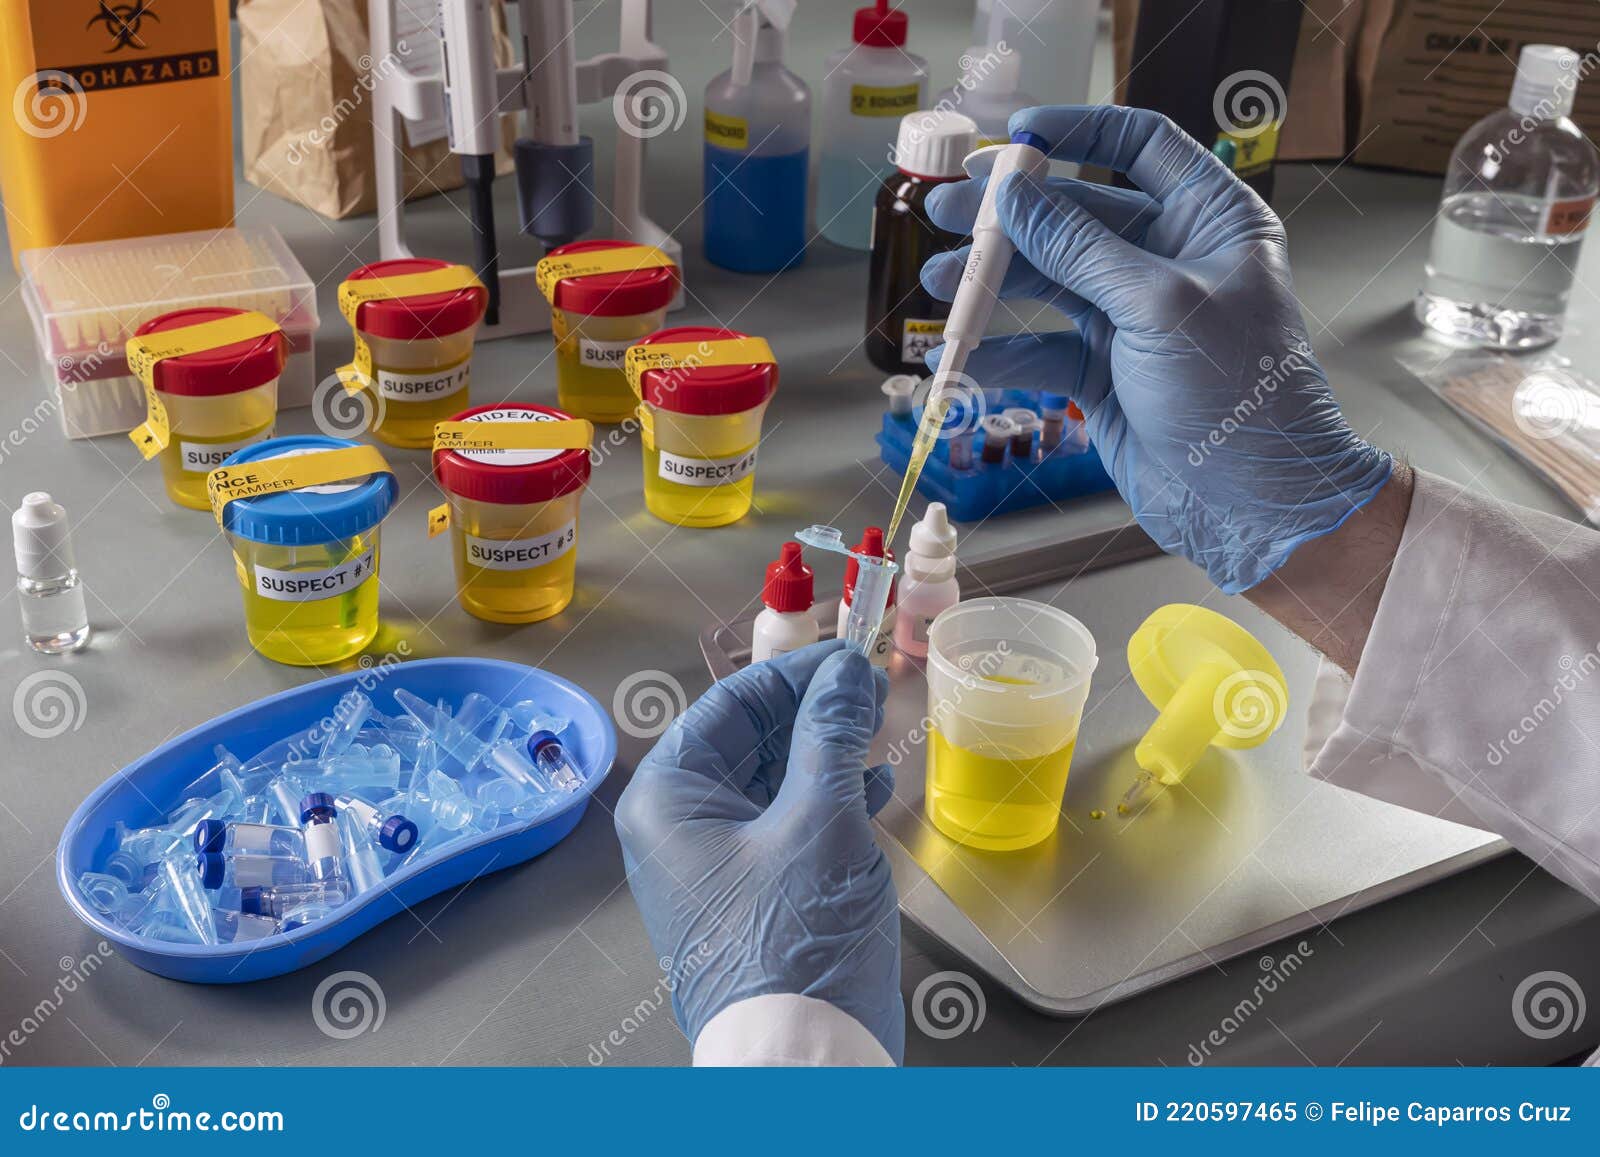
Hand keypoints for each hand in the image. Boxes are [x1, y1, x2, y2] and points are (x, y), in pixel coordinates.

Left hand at [614, 641, 903, 1059]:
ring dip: (826, 755)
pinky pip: (784, 826)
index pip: (730, 703)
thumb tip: (846, 673)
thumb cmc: (794, 939)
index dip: (796, 672)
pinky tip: (873, 789)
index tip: (851, 655)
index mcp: (668, 797)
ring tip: (878, 735)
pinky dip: (828, 802)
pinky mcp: (749, 898)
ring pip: (771, 782)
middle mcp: (677, 826)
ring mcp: (711, 865)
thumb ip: (832, 736)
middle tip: (871, 691)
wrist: (800, 1059)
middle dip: (813, 713)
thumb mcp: (820, 820)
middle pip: (748, 740)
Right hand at [921, 105, 1391, 593]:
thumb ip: (1080, 247)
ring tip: (939, 282)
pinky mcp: (1103, 374)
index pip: (1142, 145)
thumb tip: (1014, 196)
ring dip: (992, 282)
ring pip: (1049, 282)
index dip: (1078, 131)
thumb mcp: (1159, 306)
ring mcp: (1133, 319)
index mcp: (1210, 222)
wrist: (1253, 506)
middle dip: (1011, 214)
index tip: (1017, 135)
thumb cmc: (1239, 398)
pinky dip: (999, 350)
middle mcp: (1170, 261)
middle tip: (946, 208)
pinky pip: (1041, 349)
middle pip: (1077, 213)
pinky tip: (957, 356)